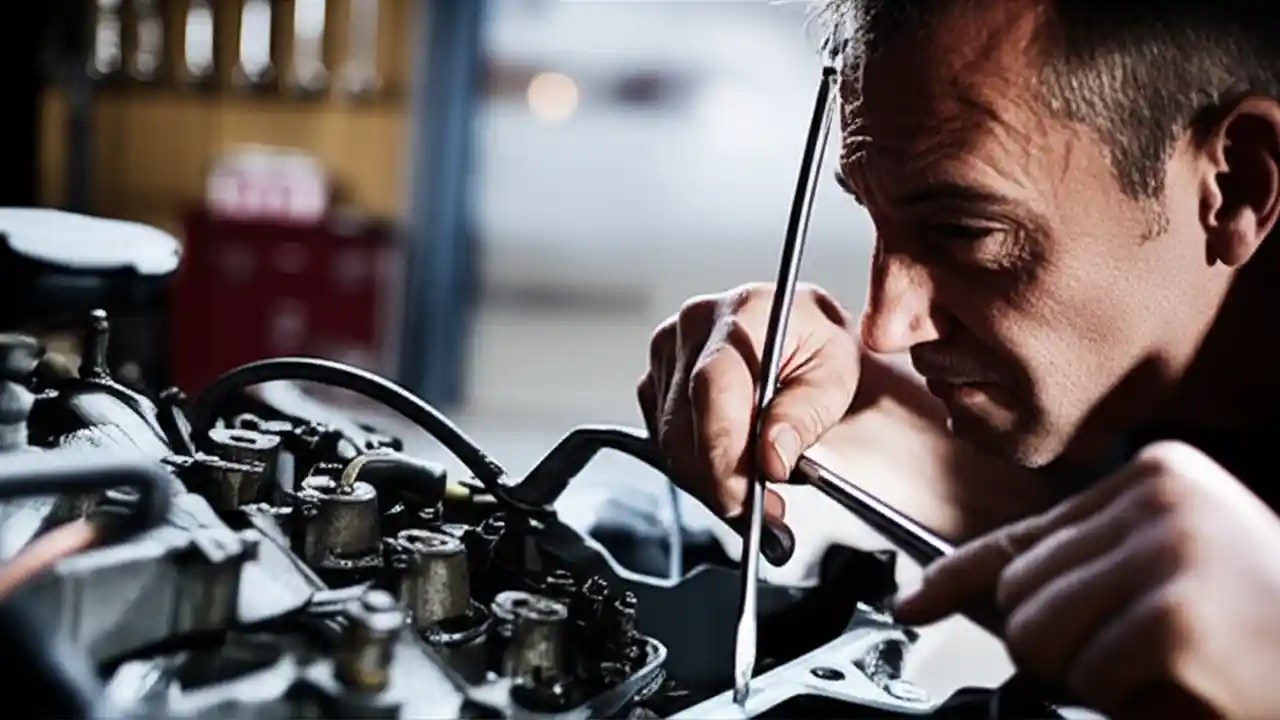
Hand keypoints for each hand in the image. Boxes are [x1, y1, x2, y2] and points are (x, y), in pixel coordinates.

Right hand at [637, 282, 859, 527]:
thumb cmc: (821, 348)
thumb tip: (771, 458)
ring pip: (669, 439)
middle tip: (762, 510)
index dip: (723, 449)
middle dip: (721, 479)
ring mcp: (666, 350)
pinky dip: (694, 465)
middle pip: (684, 422)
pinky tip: (730, 464)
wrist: (804, 334)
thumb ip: (804, 416)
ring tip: (753, 487)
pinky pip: (661, 439)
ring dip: (709, 477)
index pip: (712, 385)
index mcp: (744, 310)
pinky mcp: (655, 378)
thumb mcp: (836, 376)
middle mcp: (694, 324)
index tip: (745, 495)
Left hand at [894, 440, 1279, 718]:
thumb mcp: (1168, 573)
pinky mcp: (1179, 616)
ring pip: (1038, 634)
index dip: (958, 577)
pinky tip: (1188, 683)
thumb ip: (1084, 569)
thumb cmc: (1264, 622)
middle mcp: (1159, 498)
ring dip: (1086, 676)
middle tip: (1130, 659)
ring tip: (1160, 668)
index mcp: (1154, 477)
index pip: (1025, 533)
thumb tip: (974, 596)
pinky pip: (1090, 677)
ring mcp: (1171, 551)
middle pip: (1022, 590)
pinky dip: (1126, 701)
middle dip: (1054, 646)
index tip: (913, 602)